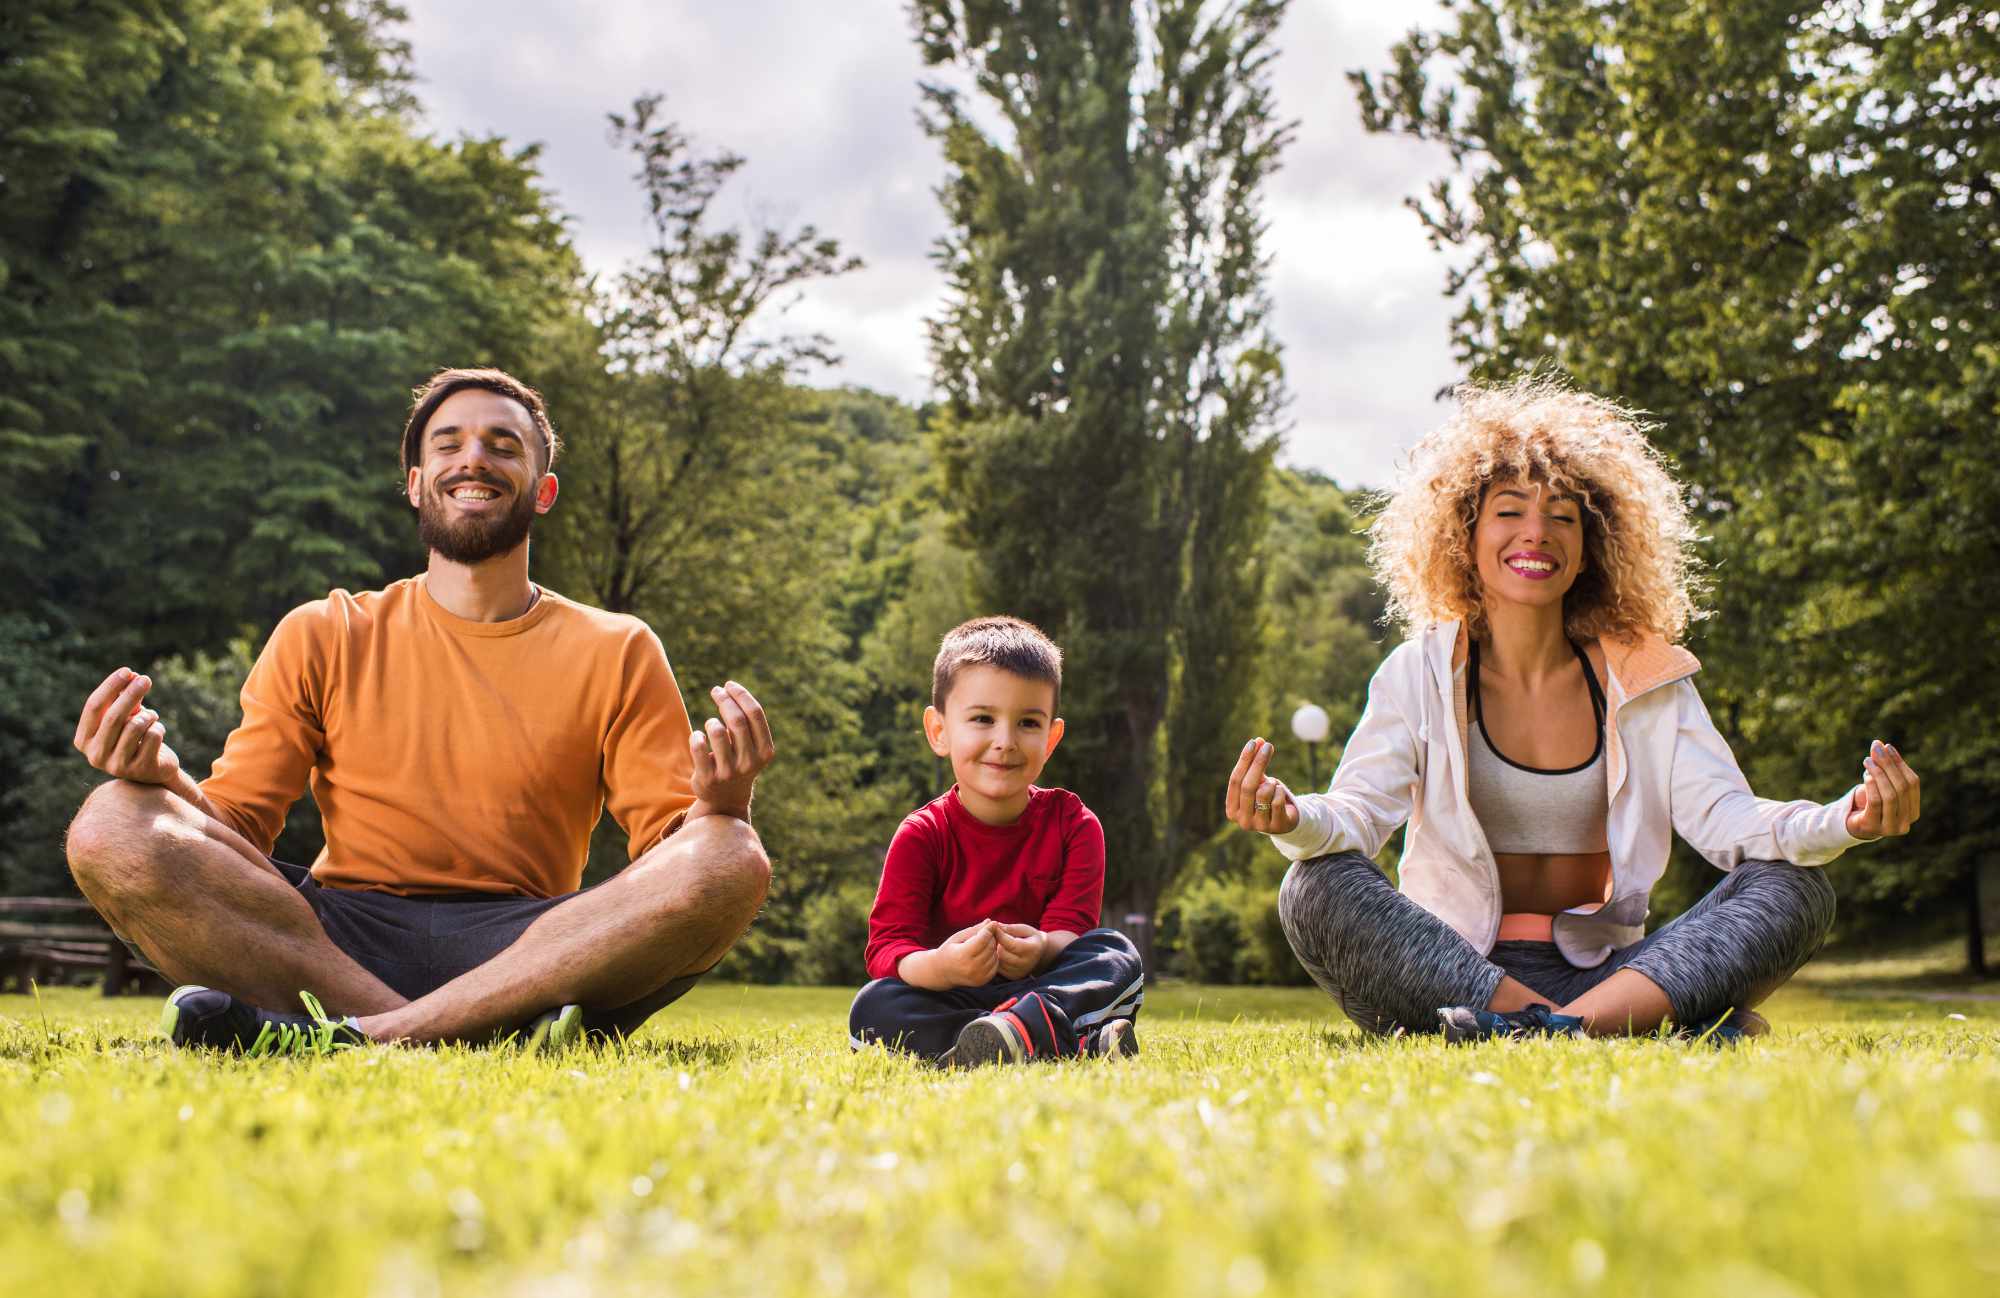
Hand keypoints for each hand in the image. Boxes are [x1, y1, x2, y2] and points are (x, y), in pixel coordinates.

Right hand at [74, 668, 181, 785]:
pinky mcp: (140, 769)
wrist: (153, 770)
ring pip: (135, 726)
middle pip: (113, 716)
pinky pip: (153, 737)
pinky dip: (159, 728)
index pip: (93, 707)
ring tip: (152, 717)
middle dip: (131, 694)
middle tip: (146, 679)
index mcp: (83, 740)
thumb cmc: (134, 738)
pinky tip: (158, 733)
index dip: (110, 686)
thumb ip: (123, 698)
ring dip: (149, 715)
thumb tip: (131, 675)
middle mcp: (95, 755)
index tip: (127, 671)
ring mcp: (116, 765)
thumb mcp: (124, 717)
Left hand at [689, 681, 774, 818]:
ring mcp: (729, 772)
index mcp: (765, 751)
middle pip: (737, 720)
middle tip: (716, 691)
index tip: (728, 685)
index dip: (741, 695)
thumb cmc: (739, 760)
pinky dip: (696, 736)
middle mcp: (750, 762)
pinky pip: (698, 747)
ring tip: (711, 725)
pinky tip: (698, 737)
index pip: (755, 714)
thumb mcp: (750, 744)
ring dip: (712, 722)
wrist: (726, 797)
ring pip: (717, 732)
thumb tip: (729, 690)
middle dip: (724, 700)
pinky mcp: (708, 778)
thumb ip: (746, 721)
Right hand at [937, 920, 1000, 986]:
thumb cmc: (949, 950)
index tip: (991, 923)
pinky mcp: (983, 981)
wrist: (942, 972)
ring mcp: (978, 976)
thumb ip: (975, 930)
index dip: (989, 929)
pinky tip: (985, 954)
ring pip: (995, 955)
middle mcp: (971, 967)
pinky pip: (995, 965)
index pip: (984, 938)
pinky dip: (993, 958)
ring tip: (983, 944)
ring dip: (993, 948)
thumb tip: (991, 921)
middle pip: (990, 946)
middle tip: (986, 934)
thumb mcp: (958, 937)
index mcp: (963, 955)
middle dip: (991, 937)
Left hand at [995, 923, 1046, 979]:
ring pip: (998, 961)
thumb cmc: (1031, 938)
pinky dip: (997, 960)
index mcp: (1032, 949)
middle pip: (1002, 953)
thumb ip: (1011, 928)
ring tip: (999, 944)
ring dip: (995, 951)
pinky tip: (1001, 953)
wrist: (1040, 953)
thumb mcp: (1024, 929)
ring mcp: (1020, 972)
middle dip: (997, 943)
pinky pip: (998, 968)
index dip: (1000, 934)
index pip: (1010, 943)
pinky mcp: (1014, 976)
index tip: (995, 927)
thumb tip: (996, 926)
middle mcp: (1027, 963)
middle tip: (996, 936)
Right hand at [1225, 737, 1299, 833]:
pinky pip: (1278, 800)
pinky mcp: (1276, 826)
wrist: (1282, 821)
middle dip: (1258, 763)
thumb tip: (1258, 741)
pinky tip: (1280, 792)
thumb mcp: (1256, 782)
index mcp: (1231, 809)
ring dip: (1271, 782)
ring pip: (1263, 793)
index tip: (1253, 742)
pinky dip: (1280, 791)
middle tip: (1268, 746)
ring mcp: (1259, 826)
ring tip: (1273, 784)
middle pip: (1248, 786)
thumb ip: (1254, 763)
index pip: (1235, 780)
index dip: (1244, 760)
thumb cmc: (1264, 798)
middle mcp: (1242, 820)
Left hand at [1845, 739, 1919, 839]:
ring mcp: (1890, 827)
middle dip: (1889, 765)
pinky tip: (1866, 774)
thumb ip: (1885, 769)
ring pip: (1890, 795)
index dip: (1900, 763)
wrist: (1853, 826)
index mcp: (1914, 812)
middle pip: (1902, 787)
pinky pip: (1875, 802)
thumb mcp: (1881, 785)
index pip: (1912, 783)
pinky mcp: (1873, 827)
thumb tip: (1881, 745)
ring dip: (1879, 773)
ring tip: (1867, 760)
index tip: (1887, 746)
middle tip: (1876, 749)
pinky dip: (1872, 785)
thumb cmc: (1871, 803)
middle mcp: (1906, 822)